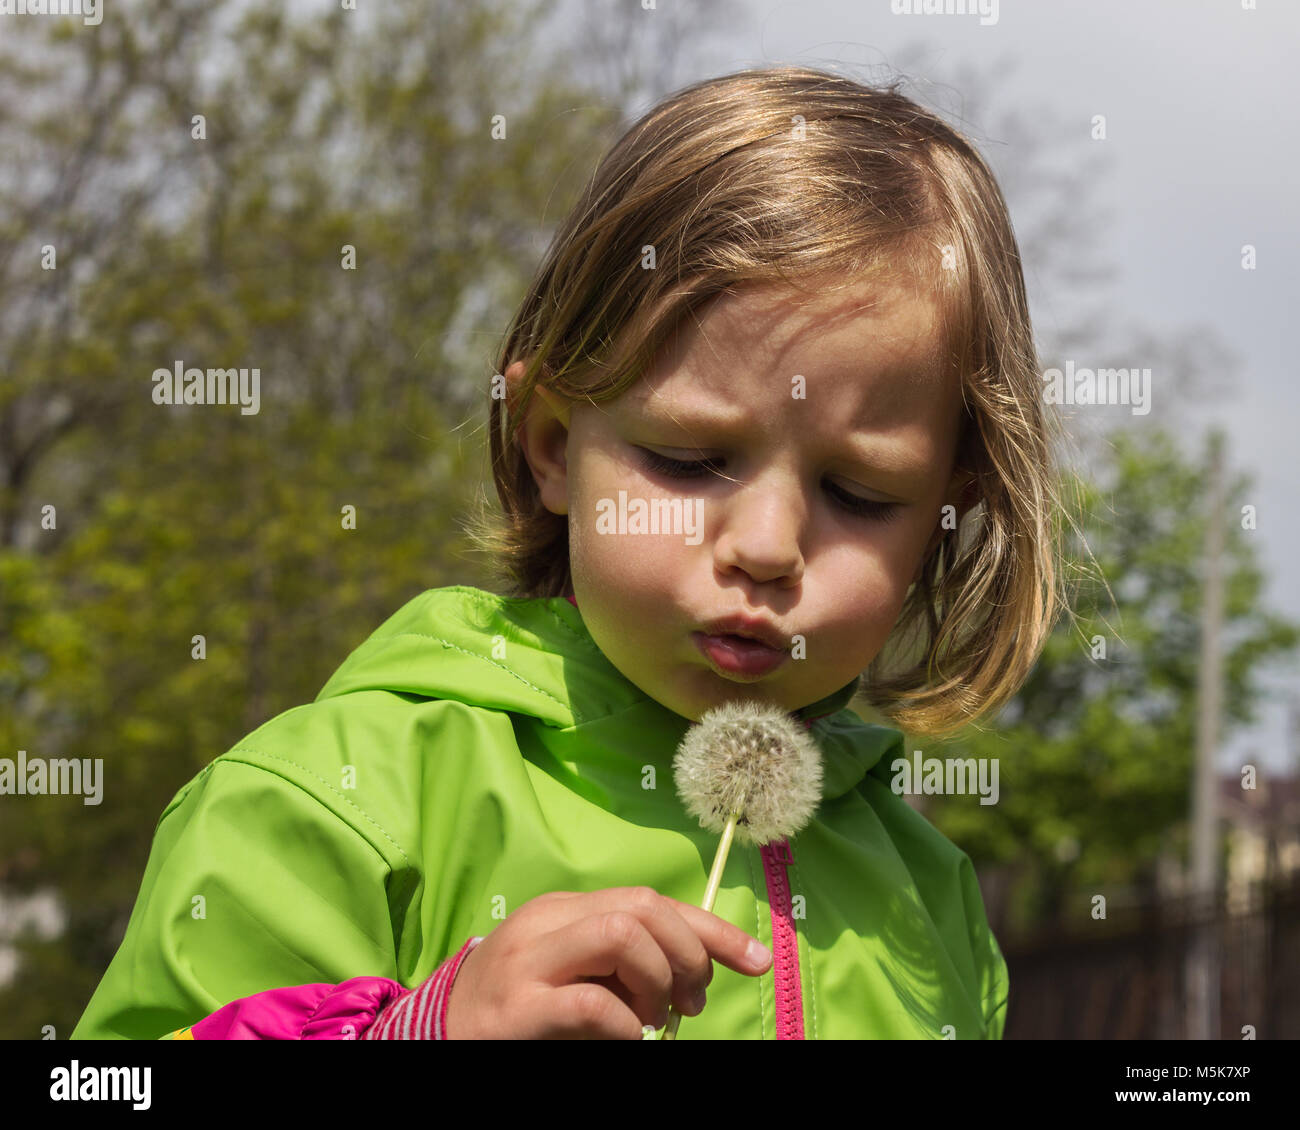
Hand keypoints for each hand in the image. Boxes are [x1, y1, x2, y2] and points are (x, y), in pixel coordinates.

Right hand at [444, 886, 772, 1038]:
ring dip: (656, 981)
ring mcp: (529, 962)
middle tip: (690, 1003)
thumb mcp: (572, 972)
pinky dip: (626, 1026)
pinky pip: (593, 1004)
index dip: (715, 928)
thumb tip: (696, 972)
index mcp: (566, 909)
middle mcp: (548, 922)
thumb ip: (621, 961)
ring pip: (622, 933)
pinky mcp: (517, 1010)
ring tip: (650, 1019)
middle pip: (643, 906)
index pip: (653, 899)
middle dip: (689, 952)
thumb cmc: (519, 1009)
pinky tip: (625, 1040)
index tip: (757, 958)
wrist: (439, 1035)